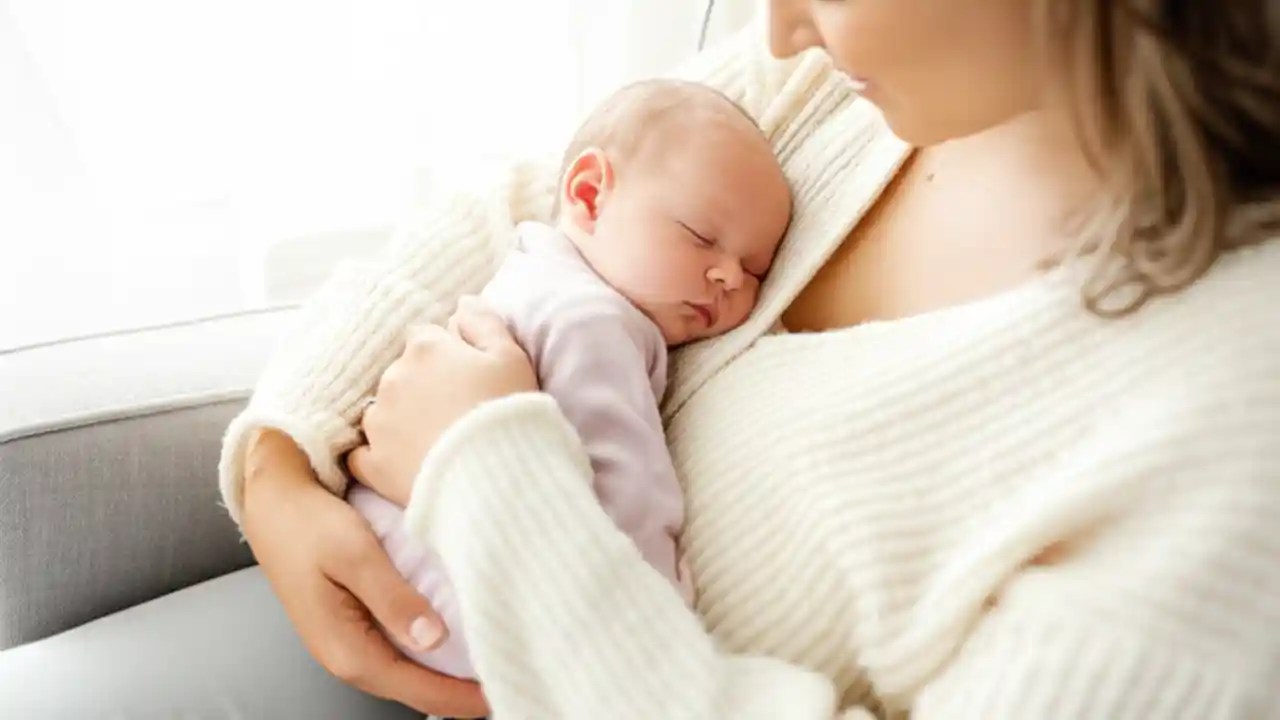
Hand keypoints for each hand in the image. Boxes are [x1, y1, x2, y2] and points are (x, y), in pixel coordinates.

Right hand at [241, 428, 488, 717]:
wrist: (272, 502)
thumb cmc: (309, 522)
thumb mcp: (355, 554)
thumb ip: (393, 598)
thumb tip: (434, 639)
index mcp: (346, 648)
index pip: (417, 688)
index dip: (462, 697)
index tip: (504, 690)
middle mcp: (347, 656)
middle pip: (415, 688)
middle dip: (461, 693)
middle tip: (511, 678)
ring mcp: (350, 642)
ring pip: (409, 672)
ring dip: (448, 675)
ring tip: (493, 665)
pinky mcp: (354, 624)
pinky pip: (400, 651)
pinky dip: (431, 654)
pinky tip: (459, 641)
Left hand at [348, 296, 537, 506]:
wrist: (496, 474)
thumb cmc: (508, 410)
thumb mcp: (511, 356)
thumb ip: (484, 323)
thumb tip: (463, 302)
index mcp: (426, 349)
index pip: (424, 337)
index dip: (446, 354)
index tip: (464, 374)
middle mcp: (393, 378)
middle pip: (401, 373)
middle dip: (421, 385)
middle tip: (455, 410)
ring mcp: (379, 422)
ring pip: (381, 410)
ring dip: (400, 418)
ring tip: (433, 439)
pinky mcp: (373, 464)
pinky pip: (363, 455)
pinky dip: (379, 455)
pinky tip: (401, 462)